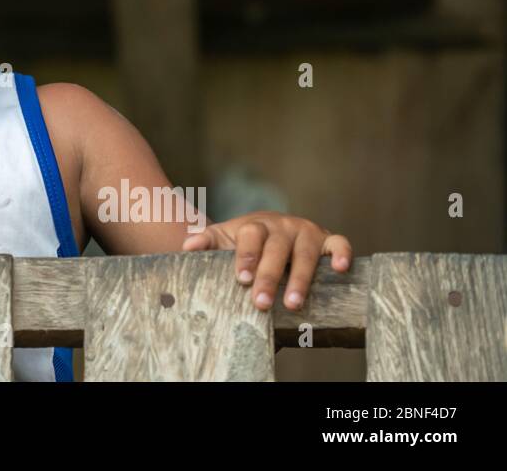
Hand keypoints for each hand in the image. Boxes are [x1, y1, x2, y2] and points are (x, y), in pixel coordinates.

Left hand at [181, 210, 351, 311]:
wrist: (268, 230)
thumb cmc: (244, 241)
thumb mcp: (223, 239)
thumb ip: (206, 241)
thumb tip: (187, 246)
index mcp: (255, 226)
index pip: (250, 238)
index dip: (246, 256)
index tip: (241, 278)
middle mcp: (282, 226)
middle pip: (276, 249)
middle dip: (268, 277)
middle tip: (261, 302)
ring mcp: (306, 231)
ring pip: (305, 252)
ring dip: (300, 277)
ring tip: (293, 303)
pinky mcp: (327, 239)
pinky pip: (339, 242)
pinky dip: (341, 253)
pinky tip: (339, 269)